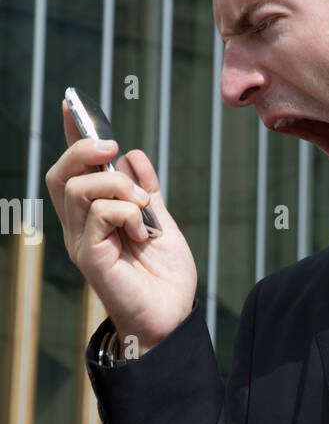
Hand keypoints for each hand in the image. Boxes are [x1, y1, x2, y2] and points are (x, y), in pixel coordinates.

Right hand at [46, 101, 197, 354]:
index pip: (74, 170)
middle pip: (61, 174)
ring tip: (143, 208)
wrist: (173, 318)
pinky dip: (127, 211)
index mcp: (94, 217)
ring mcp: (82, 242)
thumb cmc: (165, 278)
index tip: (73, 106)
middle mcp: (80, 228)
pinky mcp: (90, 256)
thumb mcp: (161, 223)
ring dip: (118, 187)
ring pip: (79, 188)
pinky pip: (99, 213)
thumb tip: (133, 155)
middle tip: (114, 149)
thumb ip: (147, 192)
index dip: (72, 137)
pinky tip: (143, 231)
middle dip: (84, 149)